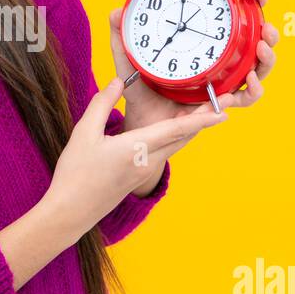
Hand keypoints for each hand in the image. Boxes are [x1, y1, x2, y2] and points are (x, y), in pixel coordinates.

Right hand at [40, 77, 225, 240]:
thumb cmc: (74, 173)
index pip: (176, 130)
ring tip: (205, 113)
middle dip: (204, 121)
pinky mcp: (138, 177)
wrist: (70, 212)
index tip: (224, 110)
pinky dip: (175, 138)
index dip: (202, 119)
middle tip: (224, 103)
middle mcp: (146, 161)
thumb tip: (118, 81)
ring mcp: (144, 171)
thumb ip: (102, 104)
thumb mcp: (83, 133)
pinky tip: (174, 130)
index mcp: (136, 149)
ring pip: (174, 146)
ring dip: (190, 130)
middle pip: (182, 138)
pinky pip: (164, 153)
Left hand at [108, 0, 279, 129]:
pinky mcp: (219, 105)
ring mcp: (222, 83)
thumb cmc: (139, 88)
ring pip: (258, 71)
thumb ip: (122, 35)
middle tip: (266, 29)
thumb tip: (117, 11)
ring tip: (261, 53)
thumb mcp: (129, 57)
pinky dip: (246, 93)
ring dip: (265, 62)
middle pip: (256, 45)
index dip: (252, 7)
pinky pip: (242, 100)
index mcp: (204, 44)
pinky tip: (241, 87)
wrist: (139, 121)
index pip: (235, 22)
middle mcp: (219, 62)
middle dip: (268, 35)